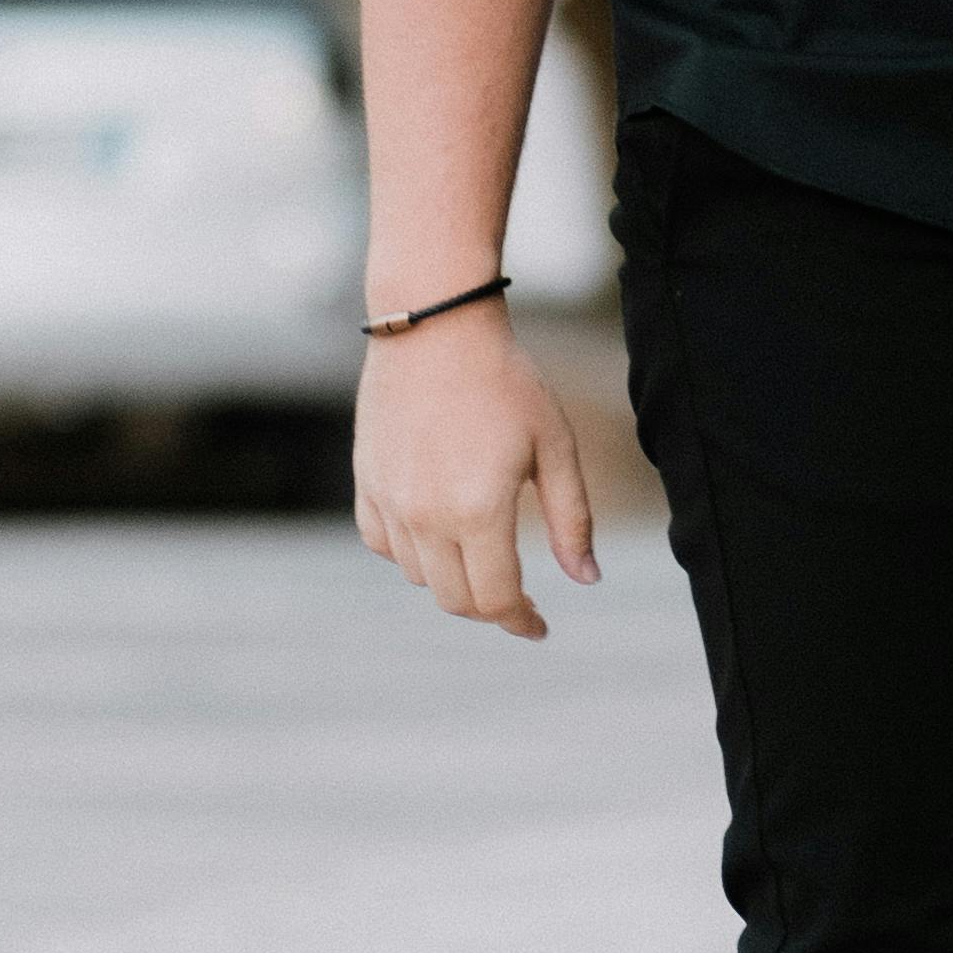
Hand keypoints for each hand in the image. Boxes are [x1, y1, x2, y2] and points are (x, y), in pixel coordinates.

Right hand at [355, 302, 600, 639]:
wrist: (435, 325)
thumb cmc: (506, 380)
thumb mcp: (554, 445)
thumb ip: (571, 519)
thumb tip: (587, 580)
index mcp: (479, 511)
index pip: (496, 599)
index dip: (521, 621)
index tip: (539, 627)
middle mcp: (426, 516)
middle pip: (455, 599)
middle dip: (491, 608)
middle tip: (517, 598)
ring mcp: (390, 500)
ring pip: (418, 576)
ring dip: (452, 579)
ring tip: (483, 555)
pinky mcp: (366, 481)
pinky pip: (382, 543)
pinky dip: (410, 553)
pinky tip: (436, 533)